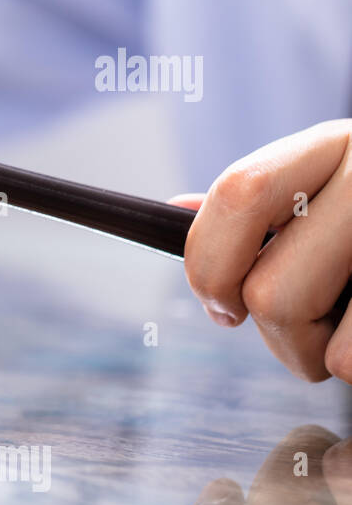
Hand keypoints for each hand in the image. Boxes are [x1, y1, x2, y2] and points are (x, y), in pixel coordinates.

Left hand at [175, 119, 351, 381]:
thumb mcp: (334, 186)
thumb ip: (266, 203)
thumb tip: (171, 209)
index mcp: (337, 141)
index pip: (239, 193)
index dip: (210, 263)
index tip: (221, 304)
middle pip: (272, 293)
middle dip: (276, 336)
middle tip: (304, 337)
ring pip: (327, 349)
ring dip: (326, 362)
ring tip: (351, 335)